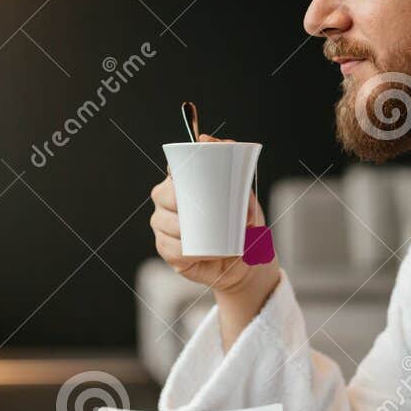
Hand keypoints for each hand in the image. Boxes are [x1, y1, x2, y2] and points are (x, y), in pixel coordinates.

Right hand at [150, 134, 278, 297]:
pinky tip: (201, 252)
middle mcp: (169, 203)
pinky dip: (185, 250)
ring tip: (212, 236)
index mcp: (185, 184)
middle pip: (162, 193)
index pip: (174, 168)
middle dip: (178, 200)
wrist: (246, 264)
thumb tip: (225, 146)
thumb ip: (240, 173)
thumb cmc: (244, 228)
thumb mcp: (249, 200)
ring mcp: (165, 227)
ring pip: (163, 222)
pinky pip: (169, 248)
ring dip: (185, 229)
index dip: (177, 168)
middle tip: (203, 210)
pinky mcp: (168, 252)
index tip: (189, 174)